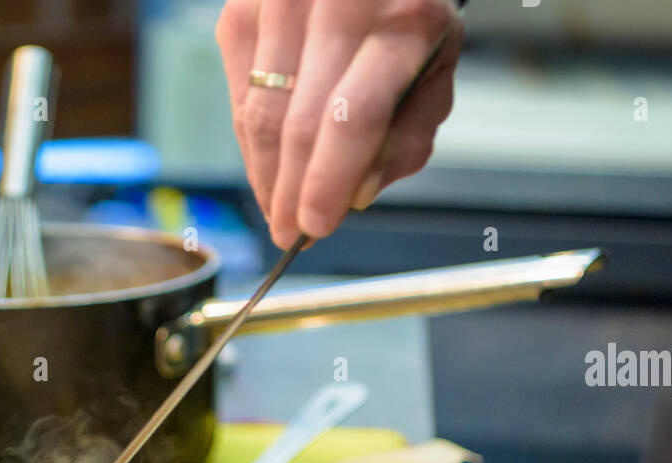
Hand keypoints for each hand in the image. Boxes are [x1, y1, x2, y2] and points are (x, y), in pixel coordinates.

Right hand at [216, 0, 462, 248]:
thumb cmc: (404, 21)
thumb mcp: (434, 73)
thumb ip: (407, 138)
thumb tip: (355, 195)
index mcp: (404, 23)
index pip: (352, 118)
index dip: (327, 181)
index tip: (314, 226)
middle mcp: (339, 3)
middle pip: (298, 124)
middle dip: (290, 193)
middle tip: (289, 231)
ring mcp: (282, 2)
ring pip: (258, 115)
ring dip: (265, 175)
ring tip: (277, 205)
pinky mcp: (242, 9)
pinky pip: (237, 96)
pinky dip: (250, 141)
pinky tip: (270, 160)